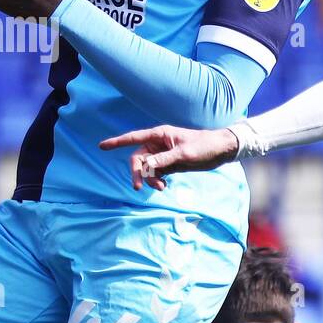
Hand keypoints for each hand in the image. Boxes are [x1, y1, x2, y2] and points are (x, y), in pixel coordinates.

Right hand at [99, 125, 240, 190]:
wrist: (221, 151)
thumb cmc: (204, 146)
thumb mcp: (184, 154)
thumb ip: (164, 160)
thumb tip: (145, 166)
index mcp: (160, 135)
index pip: (134, 138)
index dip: (117, 142)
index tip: (102, 146)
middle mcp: (158, 144)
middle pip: (138, 158)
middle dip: (137, 172)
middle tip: (138, 187)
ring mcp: (163, 155)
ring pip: (146, 168)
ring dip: (148, 179)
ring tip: (159, 188)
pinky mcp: (170, 165)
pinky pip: (156, 174)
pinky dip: (156, 181)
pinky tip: (163, 186)